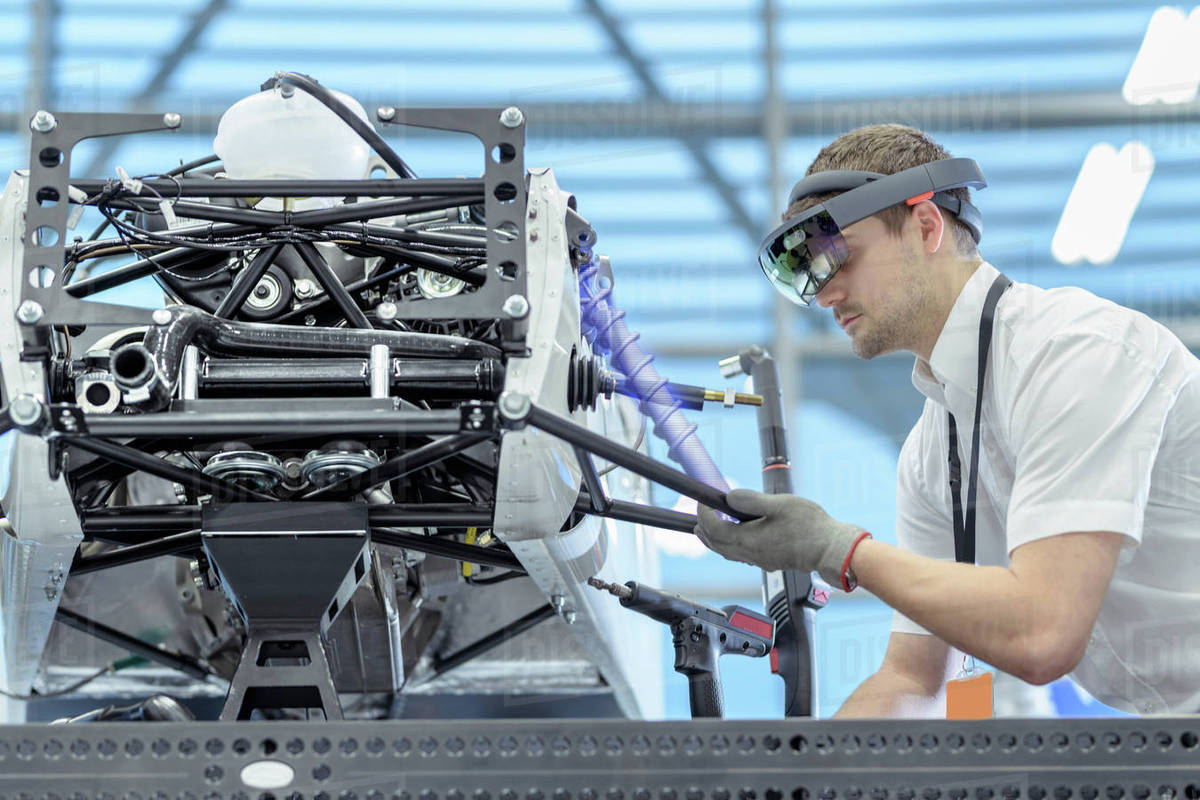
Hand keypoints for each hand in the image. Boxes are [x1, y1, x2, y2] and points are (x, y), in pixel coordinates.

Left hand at [694, 489, 868, 586]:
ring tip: (709, 529)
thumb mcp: (778, 504)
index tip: (702, 502)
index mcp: (749, 540)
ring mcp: (759, 560)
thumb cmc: (809, 527)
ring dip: (714, 540)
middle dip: (704, 530)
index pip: (714, 529)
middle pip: (716, 545)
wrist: (830, 549)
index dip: (704, 515)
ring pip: (727, 553)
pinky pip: (740, 556)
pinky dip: (730, 546)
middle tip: (698, 518)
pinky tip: (737, 537)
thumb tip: (730, 497)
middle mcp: (750, 554)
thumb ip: (751, 500)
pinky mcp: (769, 561)